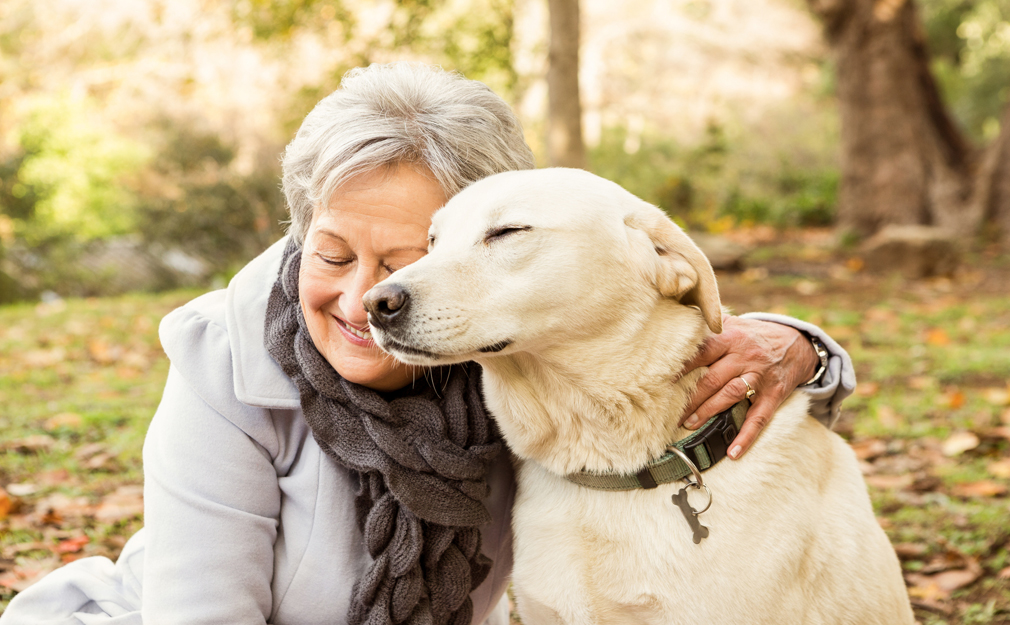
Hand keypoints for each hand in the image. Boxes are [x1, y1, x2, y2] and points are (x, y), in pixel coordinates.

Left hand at [676, 315, 818, 458]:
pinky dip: (747, 436)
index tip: (660, 379)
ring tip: (689, 425)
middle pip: (712, 378)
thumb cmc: (754, 336)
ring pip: (730, 395)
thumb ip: (709, 327)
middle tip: (667, 411)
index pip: (701, 352)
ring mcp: (760, 377)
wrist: (797, 343)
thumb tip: (676, 325)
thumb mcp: (734, 324)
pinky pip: (759, 418)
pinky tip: (733, 451)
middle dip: (689, 396)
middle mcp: (744, 356)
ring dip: (708, 411)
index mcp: (731, 338)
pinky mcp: (774, 395)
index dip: (680, 366)